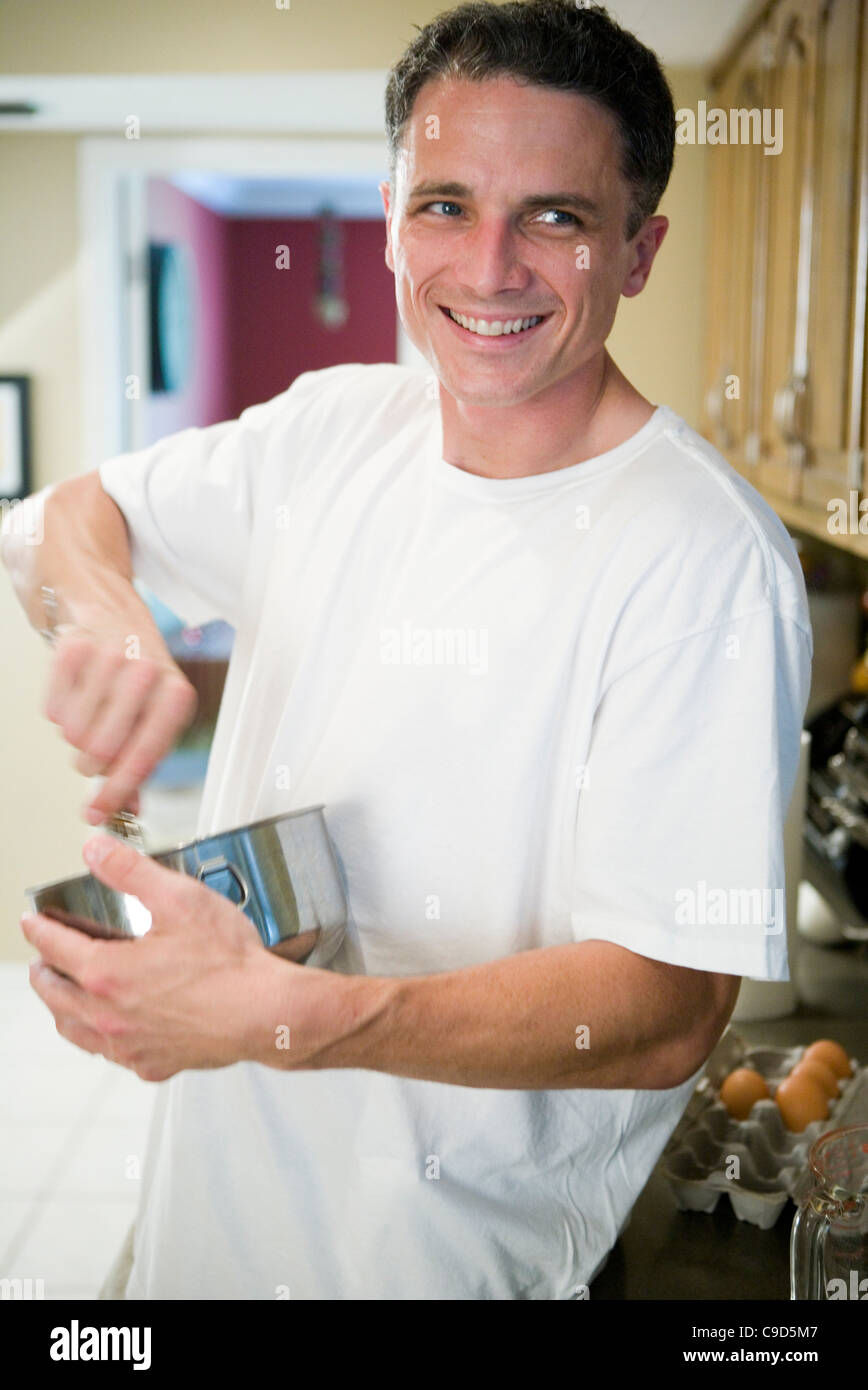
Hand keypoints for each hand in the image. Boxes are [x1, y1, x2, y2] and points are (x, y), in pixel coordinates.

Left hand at [21, 835, 273, 1080]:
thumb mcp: (179, 899)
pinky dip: (99, 1036)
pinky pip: (111, 1053)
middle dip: (42, 972)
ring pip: (75, 1030)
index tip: (32, 922)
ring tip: (64, 995)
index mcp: (107, 974)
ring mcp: (129, 1045)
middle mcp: (109, 1016)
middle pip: (55, 995)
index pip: (55, 947)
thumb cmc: (230, 963)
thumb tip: (96, 851)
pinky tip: (111, 1028)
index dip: (38, 929)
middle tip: (42, 959)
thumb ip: (130, 870)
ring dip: (62, 1008)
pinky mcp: (153, 1064)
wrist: (266, 1013)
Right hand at [42, 623, 197, 823]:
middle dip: (91, 762)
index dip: (117, 792)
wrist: (113, 614)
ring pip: (73, 734)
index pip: (143, 757)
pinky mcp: (73, 647)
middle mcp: (147, 673)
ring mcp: (110, 656)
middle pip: (101, 751)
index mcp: (176, 696)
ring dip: (75, 736)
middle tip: (95, 750)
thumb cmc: (139, 672)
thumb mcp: (155, 717)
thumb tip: (128, 810)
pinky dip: (58, 711)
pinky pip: (52, 709)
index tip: (96, 814)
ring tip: (90, 716)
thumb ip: (141, 766)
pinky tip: (76, 695)